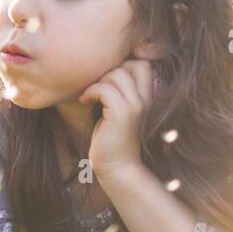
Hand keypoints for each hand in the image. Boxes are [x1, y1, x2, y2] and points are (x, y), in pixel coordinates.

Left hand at [78, 59, 160, 182]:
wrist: (118, 168)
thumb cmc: (113, 140)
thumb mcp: (118, 111)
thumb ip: (118, 92)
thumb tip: (103, 71)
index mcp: (147, 97)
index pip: (143, 64)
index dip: (124, 63)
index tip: (107, 79)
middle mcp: (145, 99)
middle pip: (133, 63)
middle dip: (110, 70)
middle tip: (98, 86)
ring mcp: (135, 106)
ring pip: (118, 73)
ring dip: (99, 81)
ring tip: (90, 95)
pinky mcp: (122, 114)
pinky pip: (104, 88)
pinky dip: (91, 91)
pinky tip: (85, 101)